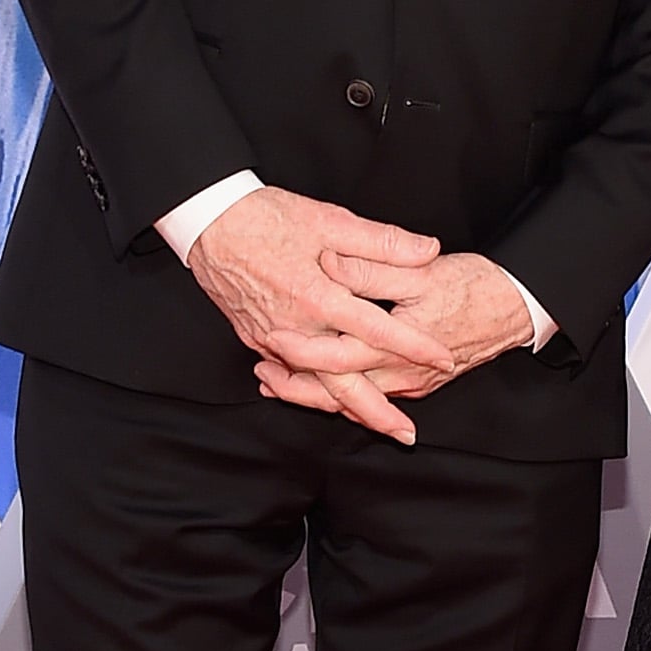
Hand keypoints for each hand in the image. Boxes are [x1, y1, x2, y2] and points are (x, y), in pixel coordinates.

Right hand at [190, 186, 454, 444]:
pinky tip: (328, 399)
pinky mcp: (254, 337)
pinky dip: (310, 391)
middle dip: (377, 412)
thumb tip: (427, 250)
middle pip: (344, 382)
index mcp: (321, 298)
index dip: (414, 347)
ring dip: (345, 408)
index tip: (443, 359)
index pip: (379, 332)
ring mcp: (272, 337)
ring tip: (373, 424)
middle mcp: (297, 327)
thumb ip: (382, 241)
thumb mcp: (330, 219)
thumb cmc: (266, 216)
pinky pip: (289, 374)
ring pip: (315, 385)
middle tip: (407, 433)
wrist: (208, 221)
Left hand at [255, 252, 532, 421]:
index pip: (337, 357)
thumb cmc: (473, 286)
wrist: (517, 307)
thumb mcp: (422, 270)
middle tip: (262, 376)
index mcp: (395, 345)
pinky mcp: (417, 382)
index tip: (270, 339)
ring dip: (315, 394)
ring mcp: (410, 383)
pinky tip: (325, 386)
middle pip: (338, 392)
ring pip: (354, 400)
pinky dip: (343, 394)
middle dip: (297, 388)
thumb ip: (372, 266)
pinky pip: (373, 397)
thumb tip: (330, 261)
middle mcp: (400, 373)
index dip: (301, 351)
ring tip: (278, 384)